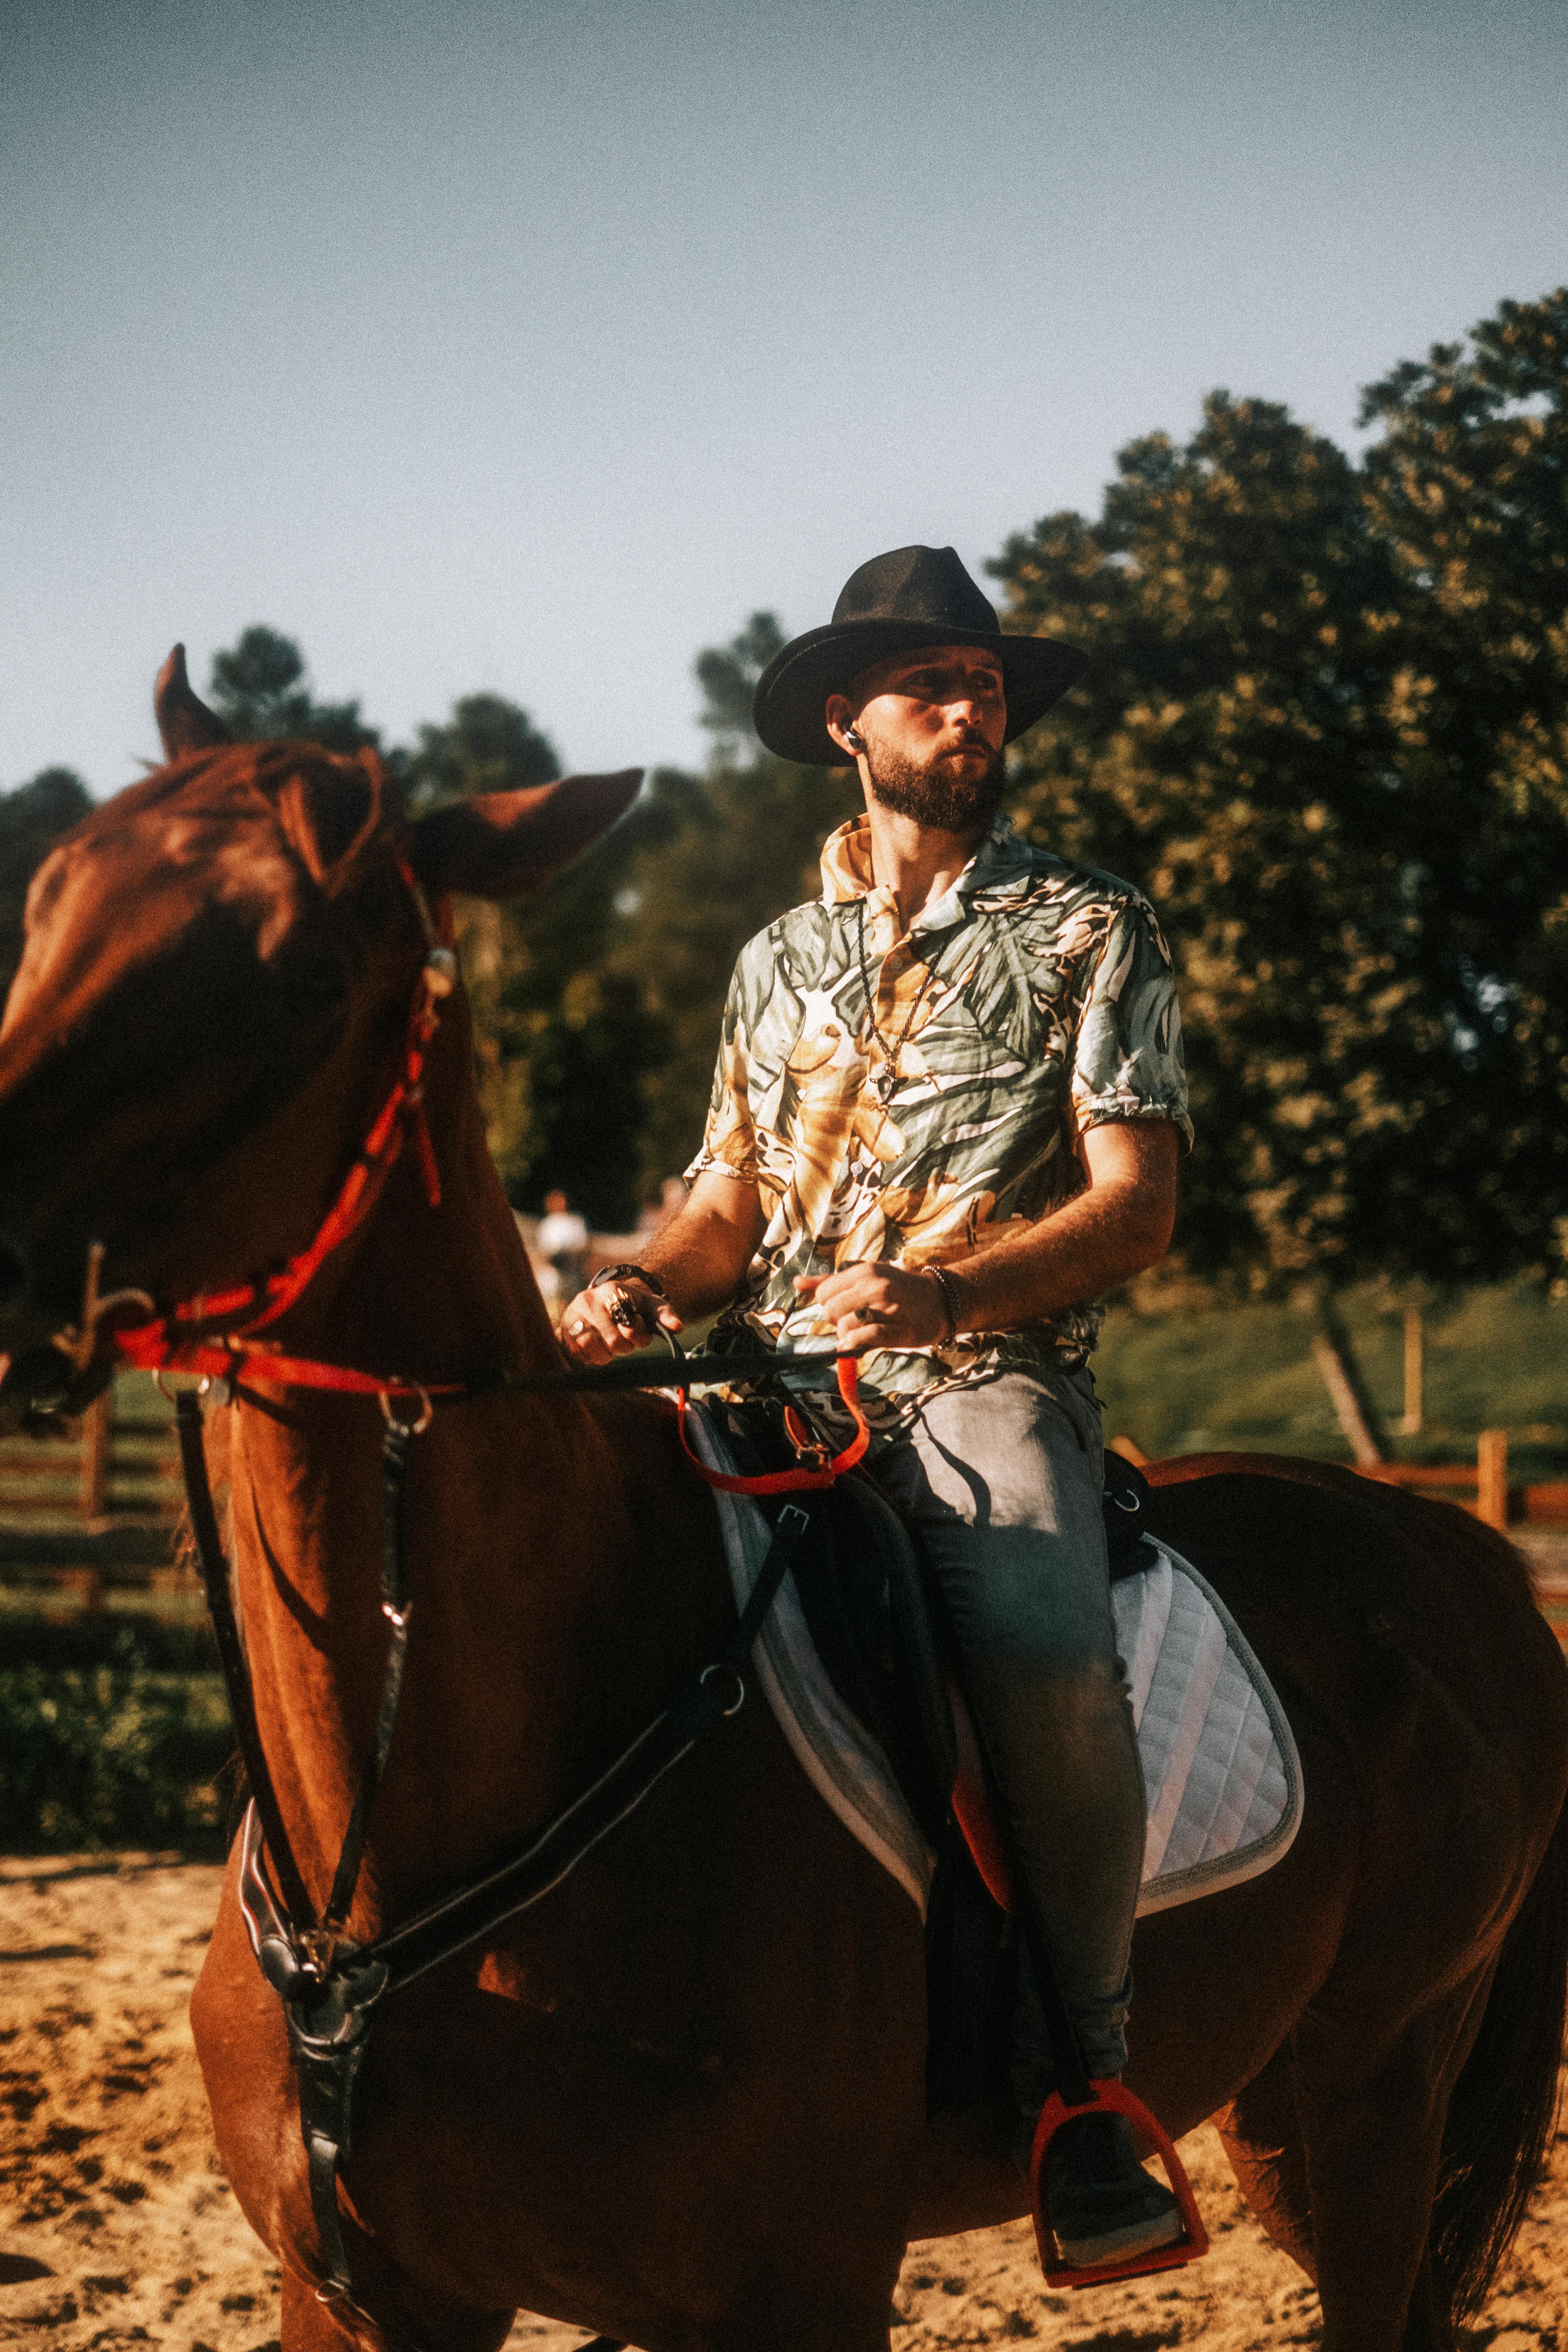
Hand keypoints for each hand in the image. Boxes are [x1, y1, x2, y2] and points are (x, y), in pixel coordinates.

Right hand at [559, 1280, 683, 1363]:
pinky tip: (595, 1349)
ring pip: (593, 1348)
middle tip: (623, 1343)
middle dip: (623, 1347)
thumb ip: (665, 1314)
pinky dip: (590, 1357)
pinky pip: (578, 1353)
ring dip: (606, 1354)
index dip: (639, 1338)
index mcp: (612, 1291)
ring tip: (609, 1347)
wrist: (601, 1302)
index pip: (631, 1326)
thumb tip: (678, 1328)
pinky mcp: (563, 1331)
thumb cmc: (630, 1306)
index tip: (640, 1337)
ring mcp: (573, 1315)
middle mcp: (589, 1300)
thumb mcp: (649, 1305)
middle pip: (613, 1340)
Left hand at [793, 1262, 947, 1353]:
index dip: (829, 1305)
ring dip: (848, 1334)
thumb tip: (797, 1283)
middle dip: (837, 1320)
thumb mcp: (866, 1276)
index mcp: (864, 1271)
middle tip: (854, 1320)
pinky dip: (855, 1344)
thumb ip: (831, 1281)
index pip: (823, 1293)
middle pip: (830, 1310)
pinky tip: (858, 1344)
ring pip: (846, 1325)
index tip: (844, 1307)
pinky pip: (865, 1338)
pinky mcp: (899, 1330)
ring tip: (862, 1331)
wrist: (940, 1300)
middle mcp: (875, 1286)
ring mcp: (888, 1308)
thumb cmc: (898, 1289)